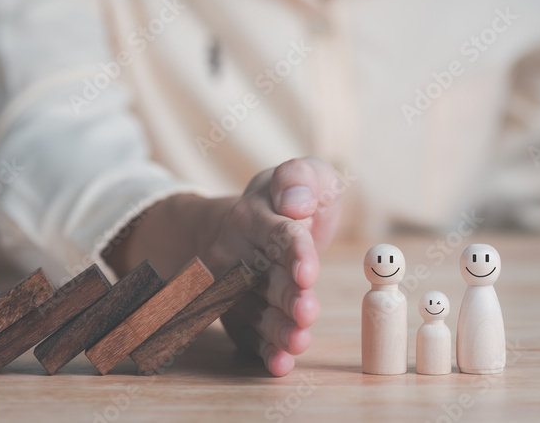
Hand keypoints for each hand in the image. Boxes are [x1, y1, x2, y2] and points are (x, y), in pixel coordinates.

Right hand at [202, 157, 342, 375]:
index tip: (308, 272)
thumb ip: (302, 179)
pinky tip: (279, 363)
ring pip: (252, 309)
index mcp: (252, 215)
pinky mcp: (234, 312)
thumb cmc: (289, 199)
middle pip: (263, 277)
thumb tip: (295, 202)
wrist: (251, 224)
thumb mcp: (304, 175)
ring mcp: (231, 285)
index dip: (294, 253)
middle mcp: (234, 251)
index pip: (277, 234)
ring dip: (275, 328)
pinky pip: (245, 333)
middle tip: (307, 311)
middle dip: (286, 296)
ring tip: (298, 342)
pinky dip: (262, 350)